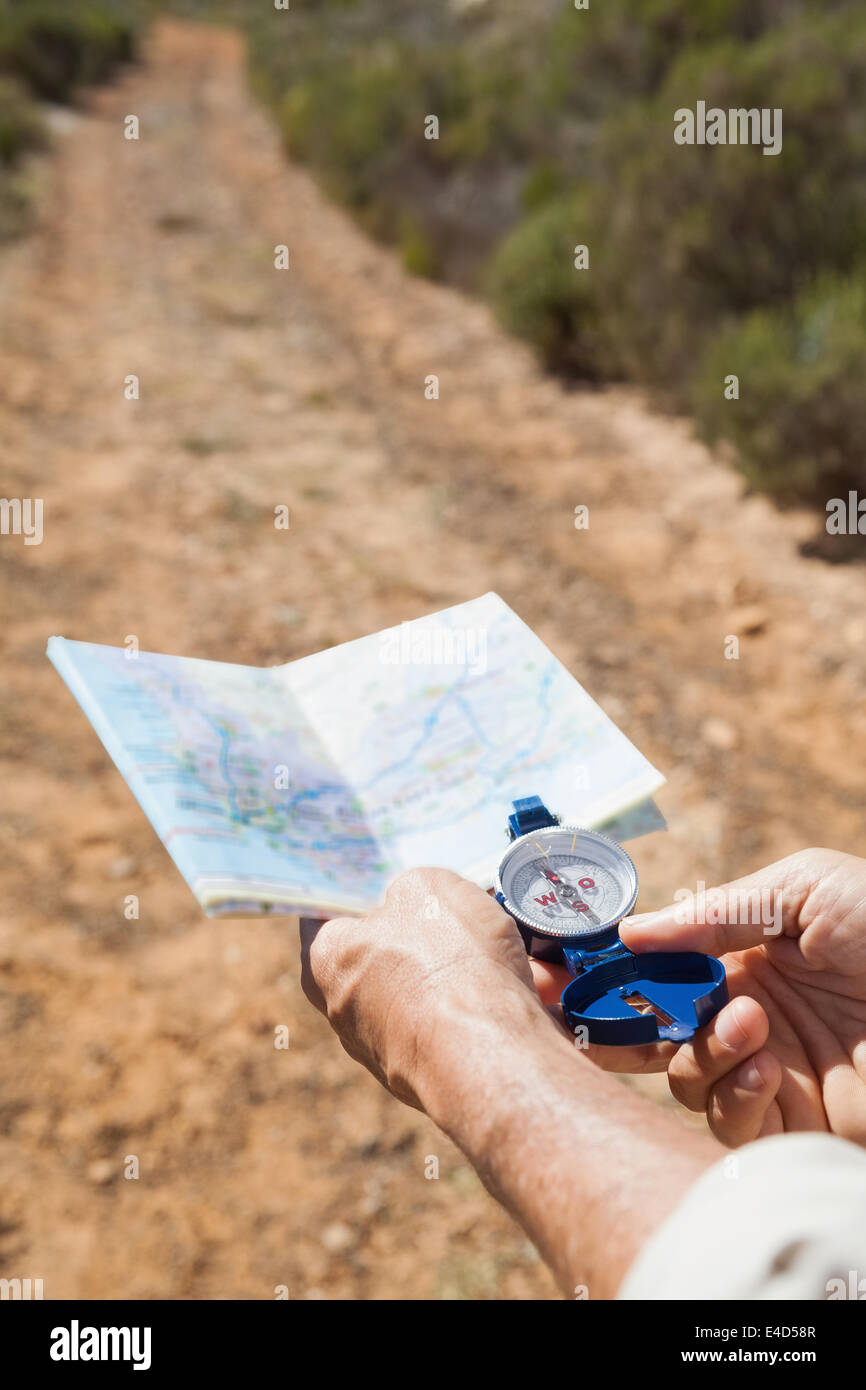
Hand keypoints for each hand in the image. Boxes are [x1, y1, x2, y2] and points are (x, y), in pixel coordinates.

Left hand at [299, 867, 554, 1109]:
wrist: (494, 1060)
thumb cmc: (448, 966)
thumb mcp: (426, 886)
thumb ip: (413, 888)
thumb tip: (417, 901)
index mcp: (326, 962)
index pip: (325, 914)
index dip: (359, 888)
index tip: (386, 874)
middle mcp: (349, 1013)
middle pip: (391, 953)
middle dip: (437, 929)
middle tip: (468, 905)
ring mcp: (392, 1050)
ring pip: (439, 989)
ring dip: (481, 966)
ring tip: (519, 947)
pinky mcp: (438, 1075)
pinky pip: (470, 1023)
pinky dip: (499, 1002)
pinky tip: (538, 986)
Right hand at [616, 848, 865, 1146]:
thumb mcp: (804, 890)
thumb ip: (715, 911)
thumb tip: (630, 932)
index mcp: (742, 953)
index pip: (657, 967)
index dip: (610, 973)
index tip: (561, 975)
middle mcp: (743, 1012)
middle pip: (653, 1030)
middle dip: (619, 1024)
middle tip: (595, 1016)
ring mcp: (764, 1068)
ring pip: (682, 1077)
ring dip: (701, 1050)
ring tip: (748, 1024)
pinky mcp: (788, 1123)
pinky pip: (727, 1121)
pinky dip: (733, 1096)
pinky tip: (768, 1069)